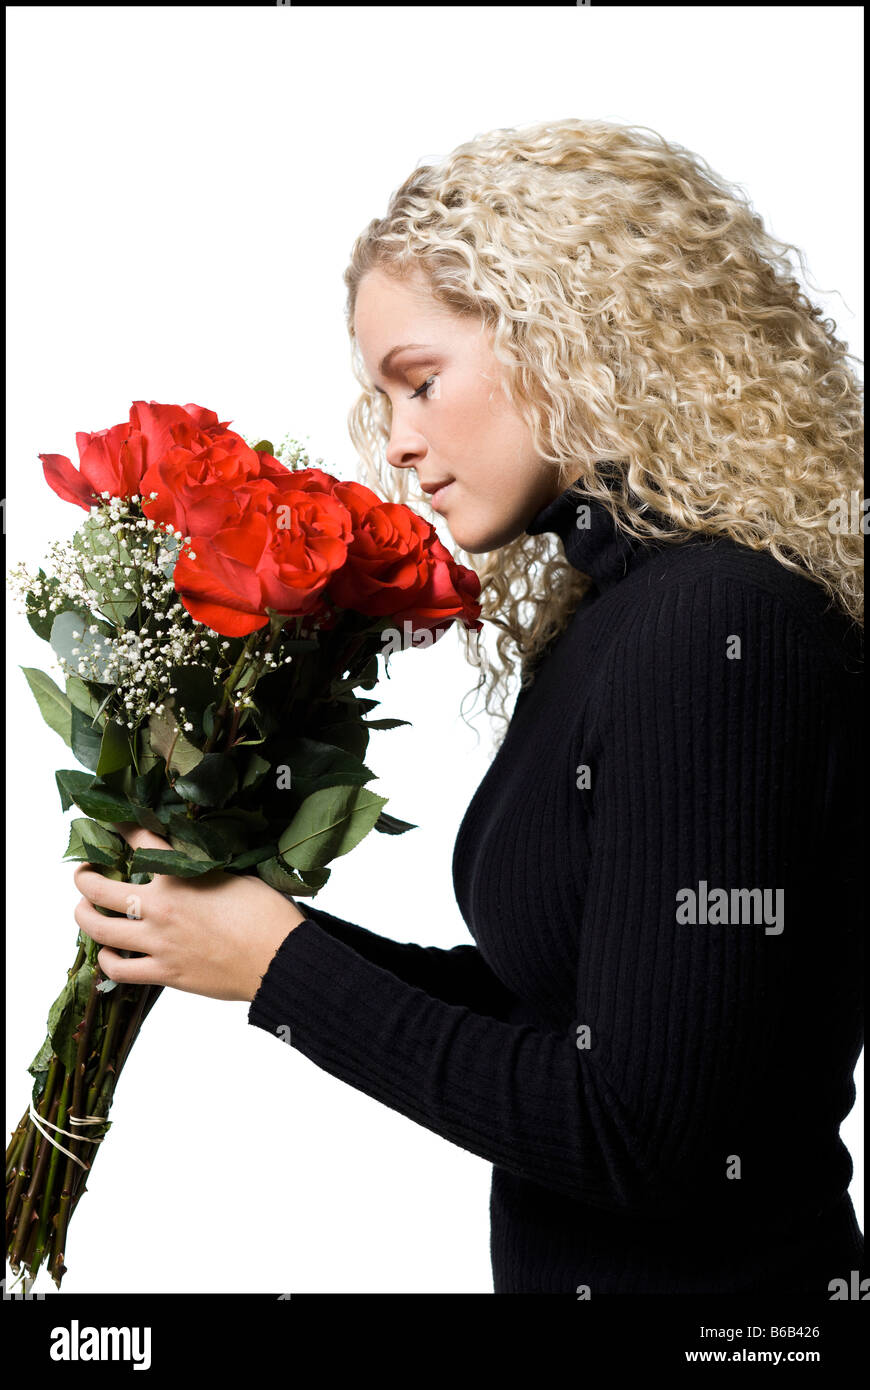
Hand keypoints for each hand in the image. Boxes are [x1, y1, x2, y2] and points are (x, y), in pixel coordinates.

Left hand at [73, 823, 308, 1002]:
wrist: (279, 960)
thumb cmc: (268, 915)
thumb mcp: (236, 876)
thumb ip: (204, 870)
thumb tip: (191, 866)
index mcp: (181, 875)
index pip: (140, 841)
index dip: (122, 827)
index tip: (112, 822)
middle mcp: (160, 906)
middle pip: (100, 887)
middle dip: (84, 876)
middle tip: (83, 872)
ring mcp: (158, 941)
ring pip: (98, 928)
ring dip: (82, 915)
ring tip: (83, 909)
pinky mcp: (164, 972)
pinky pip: (118, 969)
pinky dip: (106, 959)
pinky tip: (109, 951)